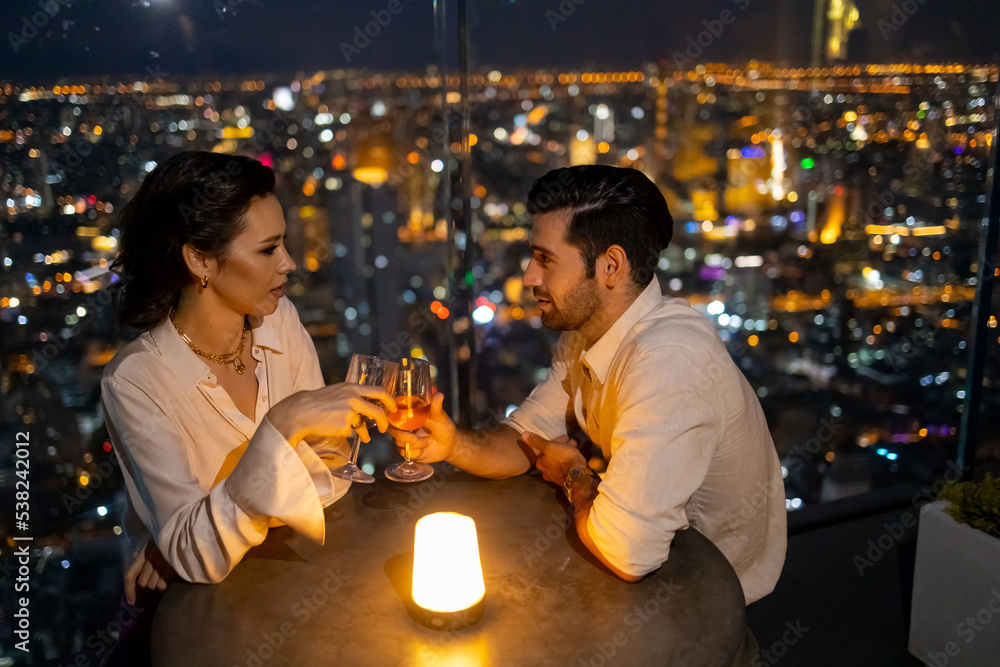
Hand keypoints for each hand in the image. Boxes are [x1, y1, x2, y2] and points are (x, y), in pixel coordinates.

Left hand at [124, 540, 174, 604]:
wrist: (189, 537)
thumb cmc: (171, 544)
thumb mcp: (155, 547)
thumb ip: (145, 559)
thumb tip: (137, 579)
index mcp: (145, 551)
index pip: (131, 574)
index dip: (129, 589)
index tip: (131, 602)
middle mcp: (151, 556)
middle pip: (142, 582)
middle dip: (149, 582)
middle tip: (158, 575)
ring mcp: (162, 561)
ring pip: (152, 585)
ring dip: (157, 584)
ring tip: (165, 574)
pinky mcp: (172, 567)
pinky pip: (161, 585)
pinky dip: (165, 585)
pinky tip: (170, 577)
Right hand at [269, 383, 394, 445]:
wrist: (302, 410)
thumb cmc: (319, 401)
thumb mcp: (338, 391)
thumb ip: (353, 396)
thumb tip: (369, 407)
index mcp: (352, 388)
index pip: (379, 391)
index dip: (389, 400)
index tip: (393, 407)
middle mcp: (353, 399)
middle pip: (378, 411)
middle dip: (384, 421)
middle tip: (385, 426)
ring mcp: (349, 413)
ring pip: (363, 425)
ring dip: (366, 433)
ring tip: (366, 437)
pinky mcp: (344, 426)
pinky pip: (350, 431)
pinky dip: (346, 432)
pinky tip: (335, 429)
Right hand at [389, 392, 456, 462]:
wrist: (450, 446)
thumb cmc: (444, 428)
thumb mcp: (440, 417)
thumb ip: (437, 407)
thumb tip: (439, 394)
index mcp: (410, 415)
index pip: (394, 414)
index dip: (392, 417)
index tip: (401, 421)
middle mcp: (405, 427)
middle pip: (392, 430)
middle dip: (402, 436)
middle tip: (414, 438)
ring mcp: (405, 439)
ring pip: (399, 443)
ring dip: (416, 445)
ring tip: (429, 441)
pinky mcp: (408, 451)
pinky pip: (404, 453)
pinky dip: (416, 453)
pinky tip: (424, 449)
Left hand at [526, 432, 586, 485]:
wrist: (578, 475)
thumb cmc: (563, 458)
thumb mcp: (549, 447)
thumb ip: (537, 441)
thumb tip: (523, 434)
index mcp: (540, 462)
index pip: (546, 448)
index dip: (556, 441)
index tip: (564, 437)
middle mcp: (546, 471)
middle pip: (553, 454)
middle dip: (562, 445)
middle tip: (570, 441)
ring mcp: (556, 476)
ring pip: (560, 459)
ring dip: (567, 451)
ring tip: (575, 445)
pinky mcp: (565, 478)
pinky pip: (566, 465)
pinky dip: (570, 459)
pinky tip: (576, 455)